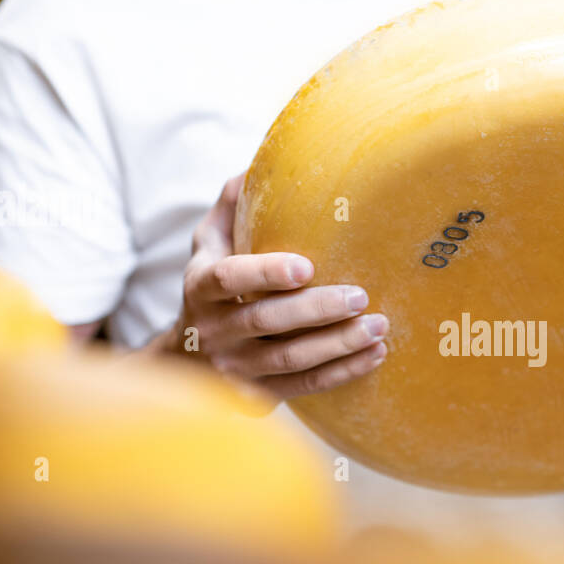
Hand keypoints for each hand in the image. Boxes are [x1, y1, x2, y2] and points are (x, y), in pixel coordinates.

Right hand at [166, 174, 388, 402]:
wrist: (183, 359)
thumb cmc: (210, 285)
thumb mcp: (208, 242)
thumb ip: (232, 206)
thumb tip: (256, 166)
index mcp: (200, 287)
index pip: (228, 278)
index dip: (265, 272)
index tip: (306, 266)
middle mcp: (212, 331)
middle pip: (266, 321)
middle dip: (317, 311)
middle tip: (361, 296)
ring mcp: (234, 369)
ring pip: (290, 360)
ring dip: (338, 345)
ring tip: (379, 327)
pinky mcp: (256, 396)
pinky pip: (303, 387)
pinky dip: (341, 372)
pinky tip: (374, 355)